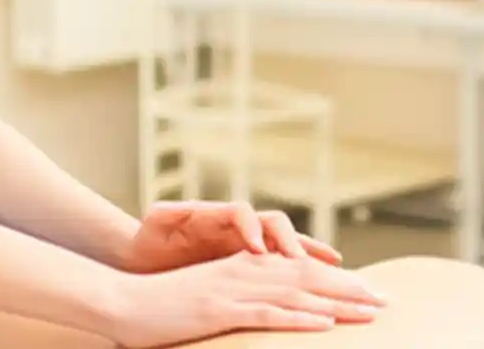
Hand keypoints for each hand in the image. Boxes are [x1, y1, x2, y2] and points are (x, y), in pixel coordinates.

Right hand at [107, 251, 387, 348]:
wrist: (120, 302)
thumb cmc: (156, 309)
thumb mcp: (201, 301)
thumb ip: (231, 302)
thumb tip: (257, 314)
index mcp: (238, 270)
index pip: (295, 272)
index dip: (334, 282)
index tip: (368, 294)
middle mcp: (240, 274)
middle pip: (304, 277)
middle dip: (348, 289)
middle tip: (387, 300)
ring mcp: (230, 290)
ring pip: (294, 291)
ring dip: (337, 302)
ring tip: (372, 311)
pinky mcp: (218, 309)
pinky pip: (265, 311)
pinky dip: (298, 316)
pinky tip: (325, 323)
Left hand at [120, 201, 341, 273]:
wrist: (149, 253)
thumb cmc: (151, 238)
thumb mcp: (157, 222)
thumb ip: (167, 212)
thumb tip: (166, 208)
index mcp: (217, 215)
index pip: (242, 213)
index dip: (252, 228)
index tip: (258, 250)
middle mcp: (239, 226)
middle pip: (273, 224)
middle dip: (291, 241)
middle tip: (305, 261)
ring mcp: (249, 242)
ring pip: (287, 242)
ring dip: (309, 253)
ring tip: (334, 267)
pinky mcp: (252, 262)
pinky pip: (284, 263)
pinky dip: (305, 267)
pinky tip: (328, 275)